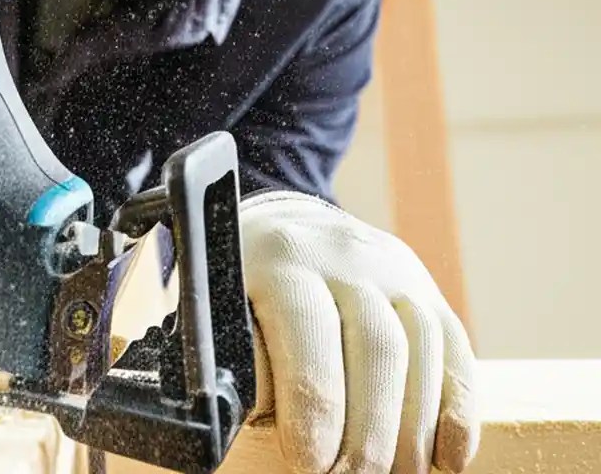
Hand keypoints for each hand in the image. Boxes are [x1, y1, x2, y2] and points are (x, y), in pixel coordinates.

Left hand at [240, 190, 477, 472]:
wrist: (281, 225)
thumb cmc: (238, 289)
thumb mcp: (218, 311)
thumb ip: (238, 358)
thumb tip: (255, 415)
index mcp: (280, 259)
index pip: (309, 337)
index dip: (314, 410)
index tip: (308, 463)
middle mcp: (344, 257)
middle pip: (376, 348)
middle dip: (368, 431)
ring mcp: (394, 271)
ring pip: (421, 352)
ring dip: (413, 430)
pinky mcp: (429, 293)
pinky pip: (456, 352)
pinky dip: (457, 412)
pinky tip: (446, 459)